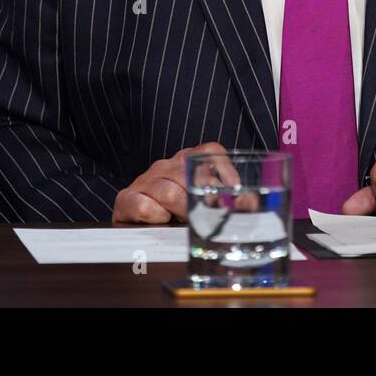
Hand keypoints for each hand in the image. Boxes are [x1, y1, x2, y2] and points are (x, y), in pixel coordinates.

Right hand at [111, 142, 237, 224]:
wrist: (136, 222)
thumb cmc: (180, 213)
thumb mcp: (205, 203)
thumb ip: (228, 201)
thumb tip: (249, 203)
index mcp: (188, 159)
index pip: (211, 153)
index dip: (226, 173)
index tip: (236, 197)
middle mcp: (166, 165)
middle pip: (190, 175)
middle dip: (204, 201)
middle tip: (209, 218)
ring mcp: (146, 180)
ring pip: (169, 192)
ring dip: (181, 211)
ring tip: (185, 221)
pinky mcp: (126, 198)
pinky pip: (143, 205)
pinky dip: (156, 216)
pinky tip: (162, 220)